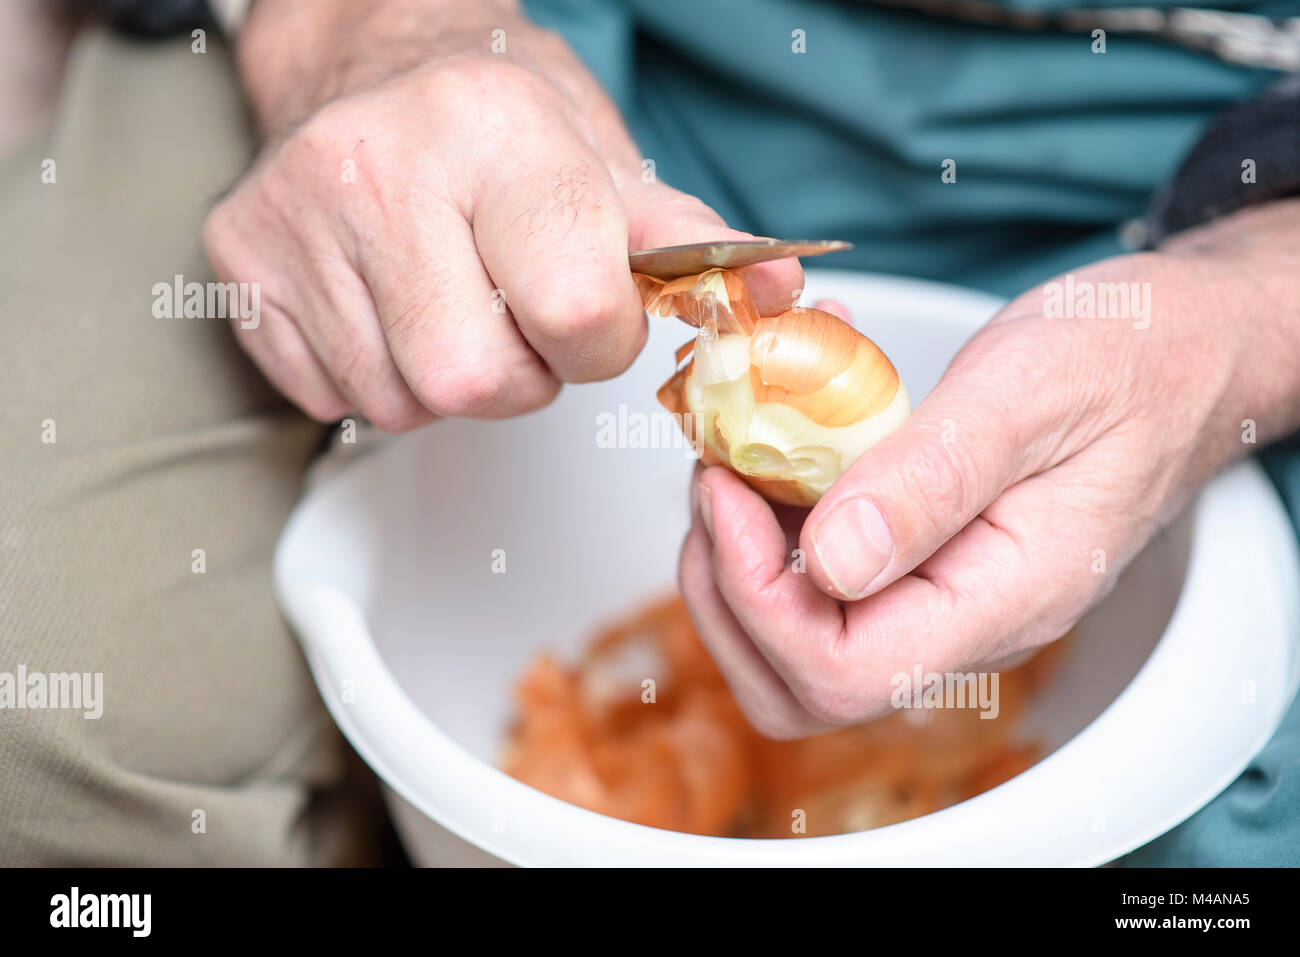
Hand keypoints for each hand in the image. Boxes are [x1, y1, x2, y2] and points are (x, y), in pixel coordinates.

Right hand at [203, 0, 800, 427]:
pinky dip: (379, 374)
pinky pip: (336, 396)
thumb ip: (689, 245)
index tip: (589, 311)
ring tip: (449, 297)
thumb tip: (779, 296)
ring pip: (404, 403)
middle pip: (477, 381)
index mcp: (494, 134)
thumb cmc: (497, 114)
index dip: (600, 340)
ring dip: (449, 378)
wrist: (370, 60)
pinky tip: (388, 304)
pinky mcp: (240, 263)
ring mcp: (295, 218)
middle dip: (518, 374)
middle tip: (510, 308)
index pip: (577, 314)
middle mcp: (378, 168)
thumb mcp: (606, 160)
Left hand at [680, 199, 1299, 737]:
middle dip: (728, 594)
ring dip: (737, 560)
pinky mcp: (919, 562)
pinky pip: (820, 579)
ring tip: (733, 459)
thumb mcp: (1028, 396)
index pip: (845, 672)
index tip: (729, 491)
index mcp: (1003, 600)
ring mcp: (940, 596)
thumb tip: (829, 563)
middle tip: (716, 483)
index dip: (758, 597)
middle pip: (803, 686)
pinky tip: (773, 442)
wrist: (1179, 350)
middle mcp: (965, 620)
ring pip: (798, 642)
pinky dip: (769, 521)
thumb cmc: (1131, 359)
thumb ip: (930, 482)